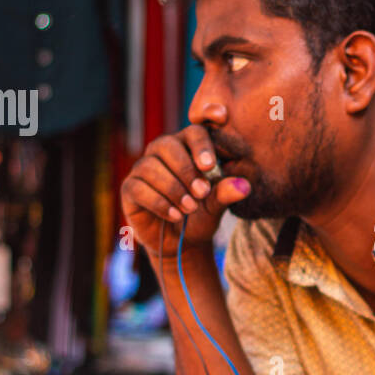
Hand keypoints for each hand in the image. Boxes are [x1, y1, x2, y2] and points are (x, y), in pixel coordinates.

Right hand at [121, 126, 250, 260]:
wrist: (180, 241)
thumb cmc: (200, 215)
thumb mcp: (216, 205)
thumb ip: (226, 193)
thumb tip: (244, 186)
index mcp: (188, 146)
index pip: (194, 133)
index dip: (201, 146)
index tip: (209, 166)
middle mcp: (162, 151)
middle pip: (169, 146)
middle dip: (186, 170)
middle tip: (201, 193)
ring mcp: (143, 168)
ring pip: (151, 167)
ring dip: (173, 188)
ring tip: (189, 208)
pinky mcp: (130, 187)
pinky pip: (139, 188)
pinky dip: (159, 203)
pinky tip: (175, 216)